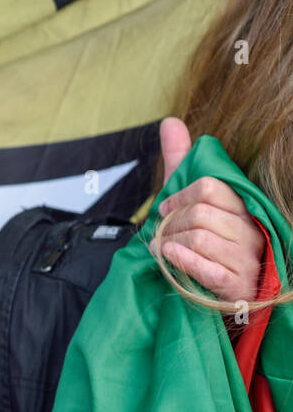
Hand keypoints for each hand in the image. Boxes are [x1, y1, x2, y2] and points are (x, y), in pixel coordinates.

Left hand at [151, 117, 264, 305]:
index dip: (180, 196)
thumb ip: (182, 160)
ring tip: (164, 248)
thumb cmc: (206, 239)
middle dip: (171, 223)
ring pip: (198, 238)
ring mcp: (245, 260)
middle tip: (163, 233)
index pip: (210, 188)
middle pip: (200, 213)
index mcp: (242, 208)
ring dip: (171, 243)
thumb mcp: (192, 197)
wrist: (223, 289)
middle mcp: (249, 232)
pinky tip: (170, 257)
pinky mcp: (236, 286)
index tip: (165, 208)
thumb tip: (171, 122)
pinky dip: (182, 261)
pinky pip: (207, 268)